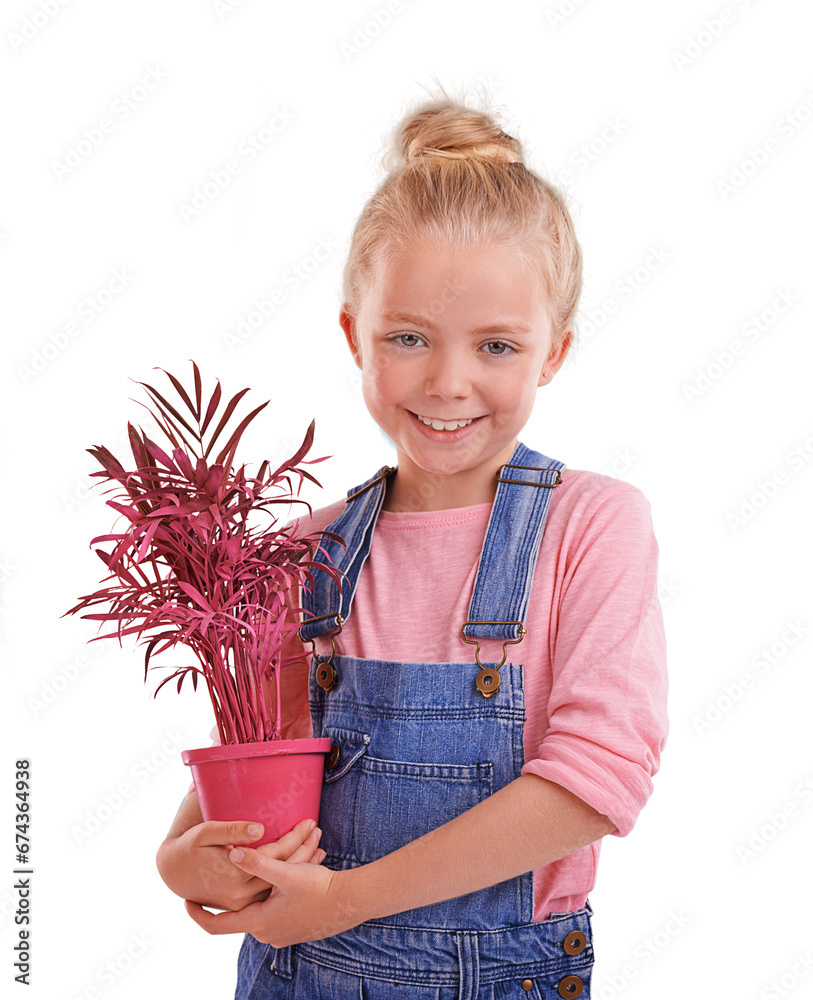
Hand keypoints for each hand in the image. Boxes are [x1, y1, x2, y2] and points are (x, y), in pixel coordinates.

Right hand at [157, 817, 324, 911]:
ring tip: (318, 846)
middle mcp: (240, 892)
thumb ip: (233, 830)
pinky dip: (287, 876)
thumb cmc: (190, 847)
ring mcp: (242, 901)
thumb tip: (261, 828)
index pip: (275, 854)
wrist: (175, 873)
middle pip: (282, 869)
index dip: (294, 836)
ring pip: (280, 884)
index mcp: (233, 873)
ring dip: (300, 865)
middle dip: (303, 849)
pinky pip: (271, 890)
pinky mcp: (242, 904)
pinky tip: (302, 862)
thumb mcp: (206, 833)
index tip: (309, 819)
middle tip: (318, 830)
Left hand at [185, 844, 365, 946]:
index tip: (185, 900)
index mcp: (258, 922)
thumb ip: (257, 863)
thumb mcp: (286, 873)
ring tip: (262, 863)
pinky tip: (285, 871)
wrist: (351, 903)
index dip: (198, 914)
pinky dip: (274, 891)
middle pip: (241, 911)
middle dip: (236, 888)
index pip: (217, 926)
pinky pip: (275, 908)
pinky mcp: (295, 927)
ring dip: (259, 887)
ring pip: (260, 906)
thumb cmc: (319, 889)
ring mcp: (282, 933)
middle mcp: (267, 933)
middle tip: (227, 867)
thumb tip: (231, 852)